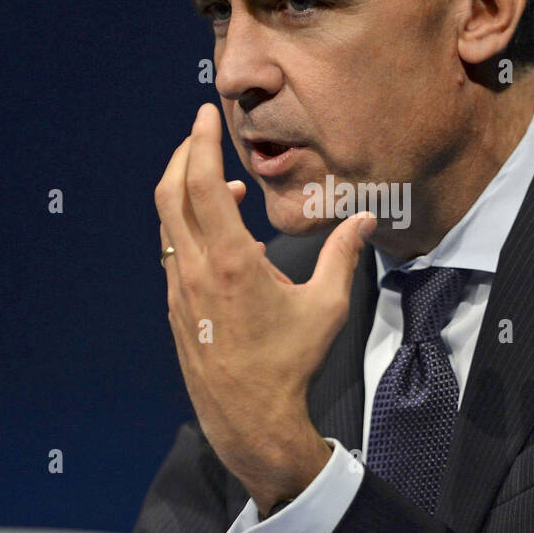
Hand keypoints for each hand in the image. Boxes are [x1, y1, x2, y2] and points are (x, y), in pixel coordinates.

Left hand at [156, 103, 375, 511]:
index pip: (200, 185)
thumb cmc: (289, 362)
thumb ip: (342, 255)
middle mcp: (195, 269)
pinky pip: (175, 251)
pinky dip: (189, 226)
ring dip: (186, 193)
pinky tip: (221, 233)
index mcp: (230, 262)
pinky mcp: (175, 306)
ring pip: (168, 223)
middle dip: (181, 154)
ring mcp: (178, 288)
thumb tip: (365, 219)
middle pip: (169, 194)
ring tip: (222, 185)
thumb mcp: (326, 306)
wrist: (248, 417)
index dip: (200, 143)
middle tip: (199, 132)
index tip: (204, 115)